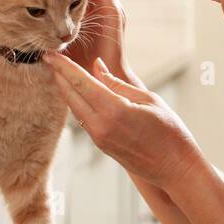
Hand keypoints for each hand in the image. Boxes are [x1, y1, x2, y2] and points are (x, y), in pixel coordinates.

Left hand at [43, 51, 200, 190]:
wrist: (174, 168)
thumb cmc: (169, 131)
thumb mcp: (148, 99)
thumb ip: (118, 84)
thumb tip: (97, 67)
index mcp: (114, 111)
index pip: (81, 83)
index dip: (63, 67)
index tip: (50, 54)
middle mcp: (101, 126)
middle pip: (71, 96)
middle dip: (58, 76)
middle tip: (49, 58)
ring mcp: (98, 138)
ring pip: (75, 108)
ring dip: (66, 90)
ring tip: (60, 72)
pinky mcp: (100, 145)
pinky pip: (83, 118)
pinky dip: (77, 103)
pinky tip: (76, 92)